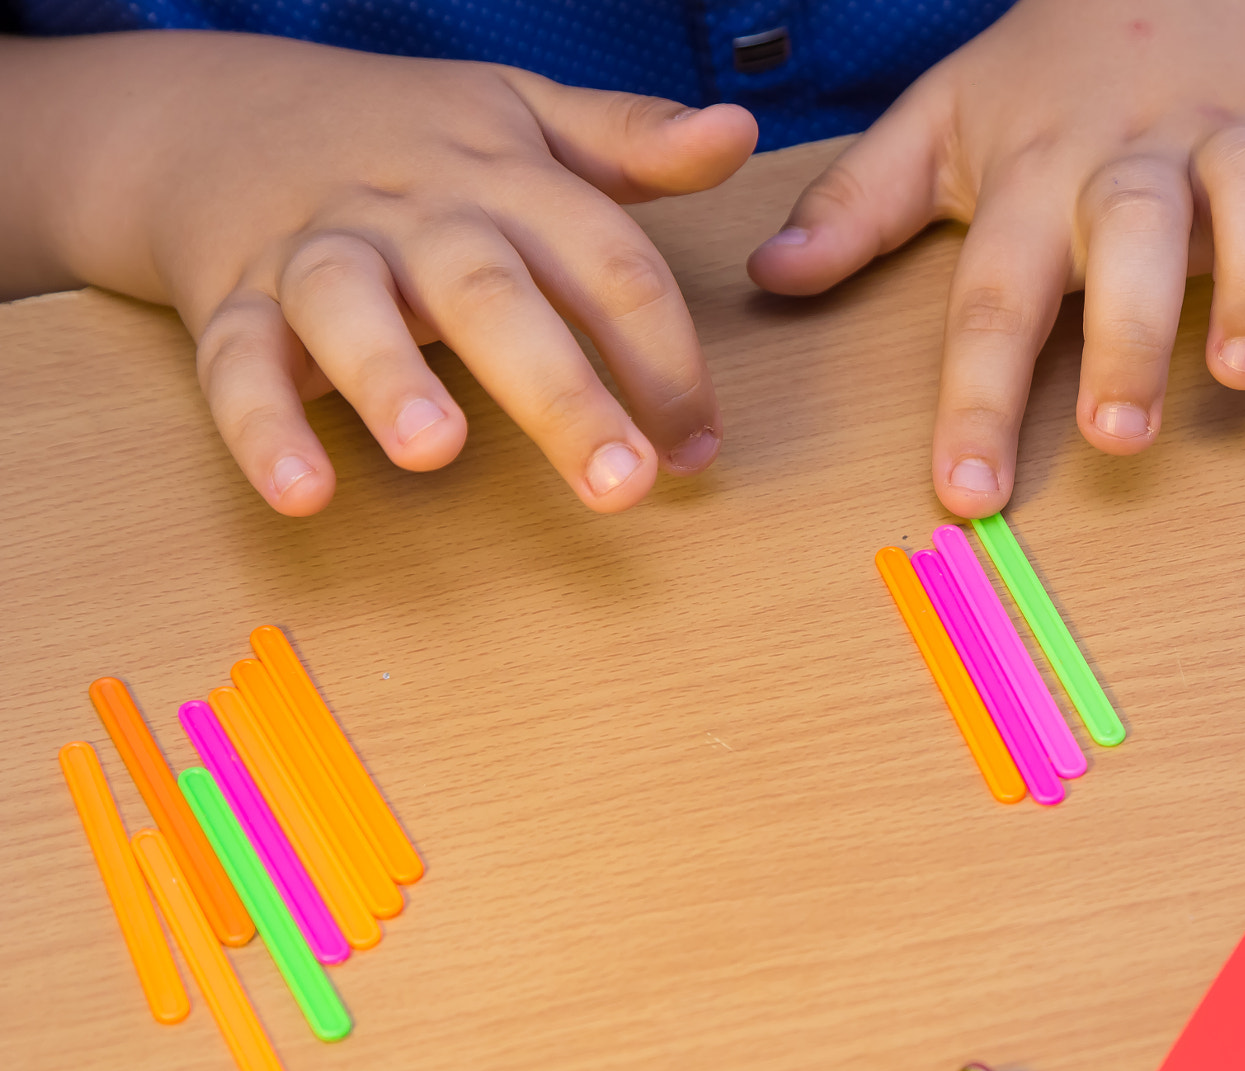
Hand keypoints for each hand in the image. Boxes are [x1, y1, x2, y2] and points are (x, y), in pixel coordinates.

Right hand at [0, 33, 755, 513]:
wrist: (218, 114)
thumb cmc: (409, 141)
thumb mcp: (525, 116)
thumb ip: (631, 137)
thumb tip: (736, 132)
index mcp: (502, 178)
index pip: (604, 261)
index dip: (665, 355)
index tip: (701, 446)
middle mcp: (414, 217)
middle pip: (492, 296)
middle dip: (560, 392)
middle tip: (621, 482)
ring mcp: (318, 257)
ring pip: (350, 310)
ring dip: (391, 378)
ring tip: (436, 450)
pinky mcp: (235, 305)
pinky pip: (236, 365)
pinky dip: (262, 428)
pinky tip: (303, 492)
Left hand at [746, 0, 1244, 516]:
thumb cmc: (1047, 79)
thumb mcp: (941, 124)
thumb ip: (859, 204)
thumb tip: (769, 278)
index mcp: (1036, 172)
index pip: (995, 292)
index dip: (978, 397)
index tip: (968, 495)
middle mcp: (1136, 154)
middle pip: (1134, 230)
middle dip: (1131, 331)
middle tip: (1120, 434)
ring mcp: (1235, 134)